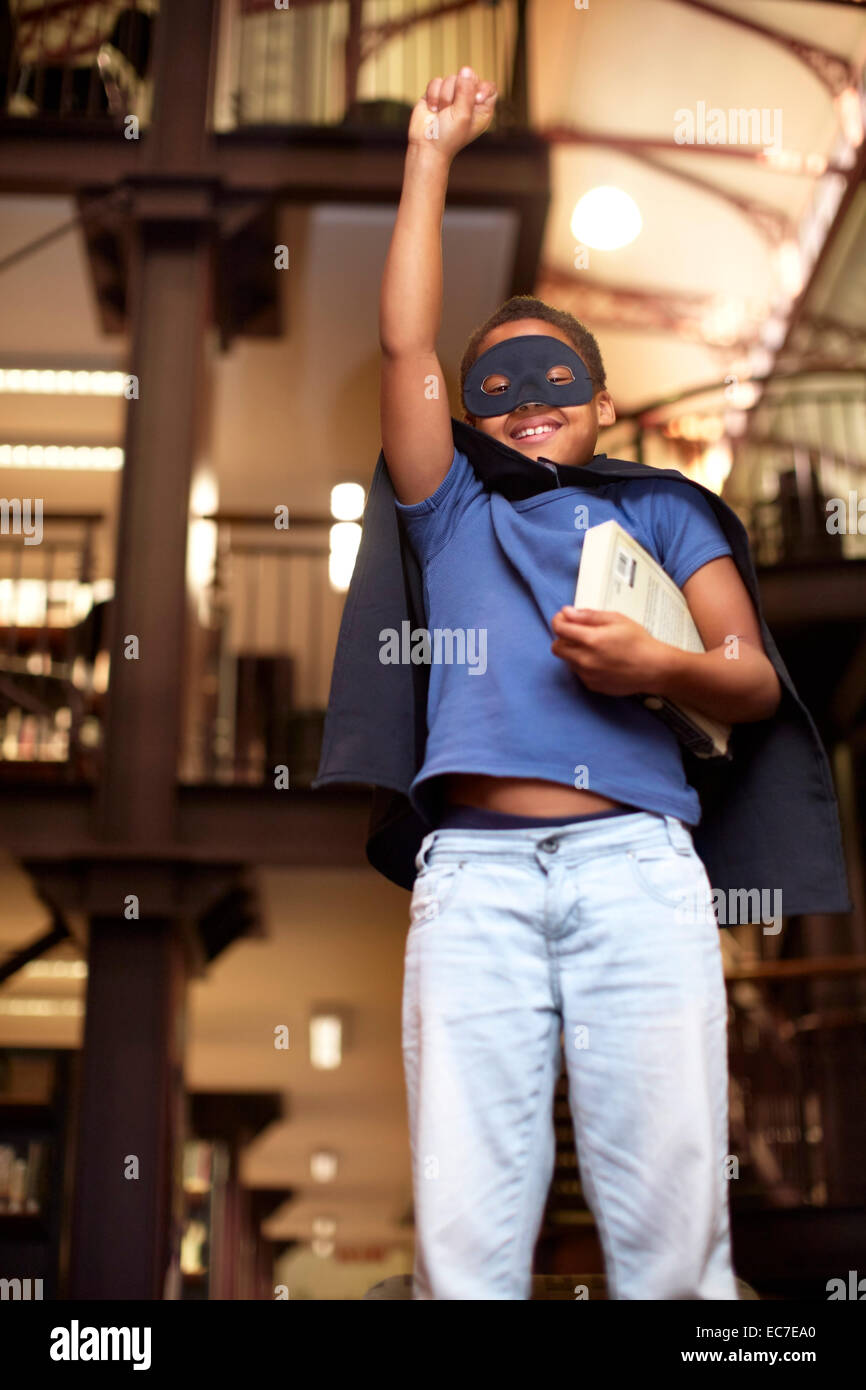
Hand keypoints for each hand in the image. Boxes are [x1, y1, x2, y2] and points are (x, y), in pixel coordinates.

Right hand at [408, 67, 496, 158]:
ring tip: (442, 113)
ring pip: (450, 78)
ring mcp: (452, 95)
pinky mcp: (436, 93)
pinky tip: (433, 109)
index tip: (476, 99)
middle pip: (468, 78)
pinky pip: (436, 81)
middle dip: (458, 93)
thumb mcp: (463, 115)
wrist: (426, 146)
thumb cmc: (449, 137)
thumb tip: (466, 69)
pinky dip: (433, 95)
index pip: (488, 87)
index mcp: (482, 108)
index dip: (482, 88)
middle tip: (453, 110)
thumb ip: (466, 91)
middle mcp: (468, 100)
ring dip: (444, 97)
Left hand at [550, 607, 670, 697]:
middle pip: (556, 647)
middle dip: (563, 638)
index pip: (559, 629)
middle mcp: (585, 660)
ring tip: (594, 647)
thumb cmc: (639, 642)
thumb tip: (567, 613)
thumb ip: (588, 615)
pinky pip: (579, 673)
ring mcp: (588, 675)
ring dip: (573, 652)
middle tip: (577, 632)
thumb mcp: (616, 619)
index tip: (564, 618)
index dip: (559, 620)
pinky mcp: (592, 685)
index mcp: (591, 640)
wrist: (654, 669)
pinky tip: (601, 660)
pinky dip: (583, 665)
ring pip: (567, 661)